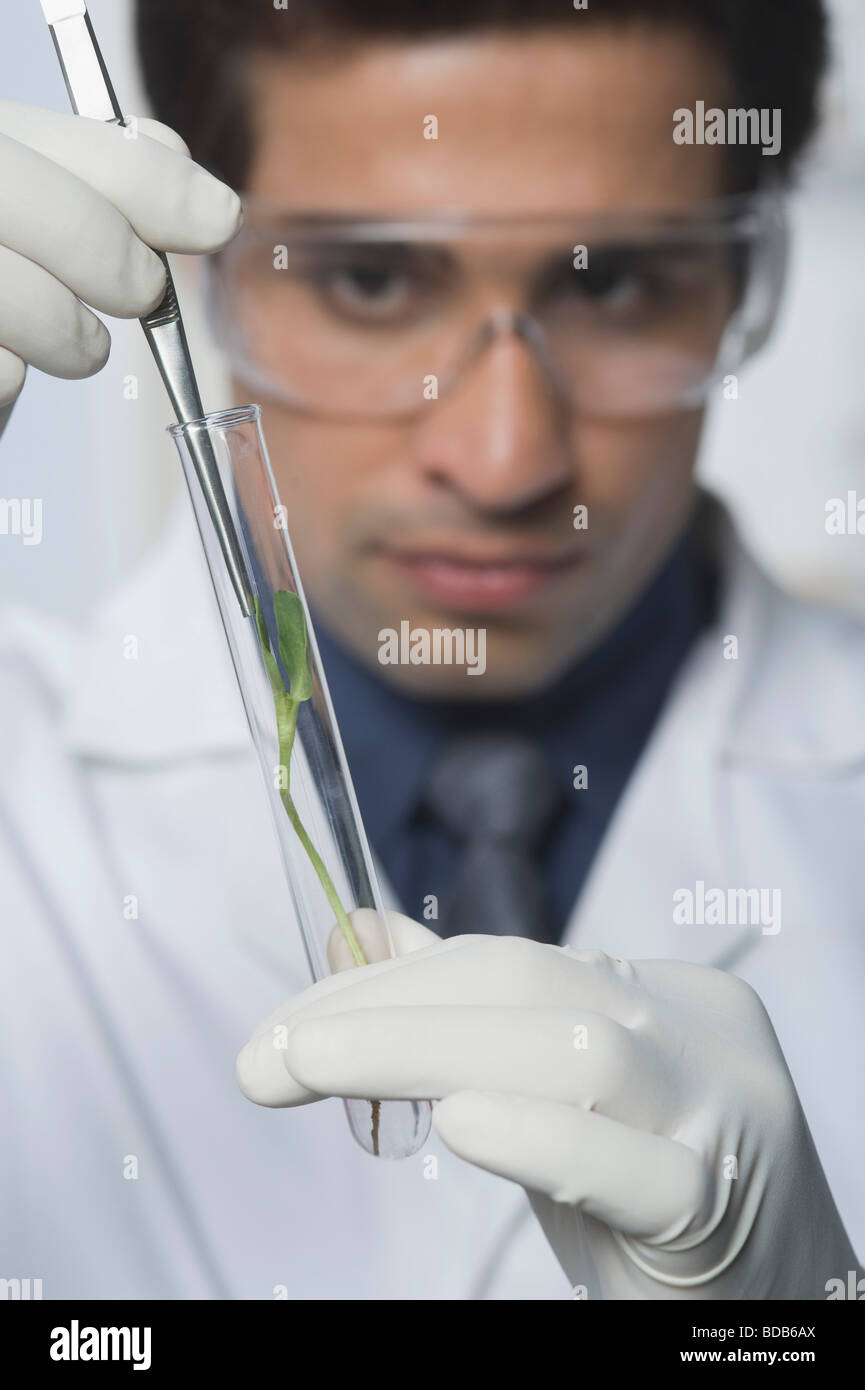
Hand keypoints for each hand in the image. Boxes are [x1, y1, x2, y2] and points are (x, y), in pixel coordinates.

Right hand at [0, 100, 240, 437]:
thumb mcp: (23, 189)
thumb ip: (97, 177)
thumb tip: (202, 200)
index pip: (94, 148)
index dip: (163, 188)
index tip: (214, 218)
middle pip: (78, 230)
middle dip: (126, 272)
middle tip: (136, 292)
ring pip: (41, 314)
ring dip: (71, 339)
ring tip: (63, 334)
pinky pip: (1, 373)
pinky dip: (6, 379)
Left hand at [237, 915, 856, 1298]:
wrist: (792, 1305)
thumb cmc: (659, 1201)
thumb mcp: (562, 1097)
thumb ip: (474, 1017)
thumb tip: (363, 933)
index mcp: (660, 996)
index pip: (506, 961)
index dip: (385, 984)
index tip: (288, 1027)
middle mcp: (695, 1031)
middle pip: (527, 985)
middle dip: (381, 1010)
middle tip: (269, 1055)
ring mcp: (721, 1111)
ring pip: (572, 1049)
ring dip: (419, 1050)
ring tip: (311, 1071)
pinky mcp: (724, 1205)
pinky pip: (634, 1163)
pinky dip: (538, 1136)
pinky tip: (457, 1123)